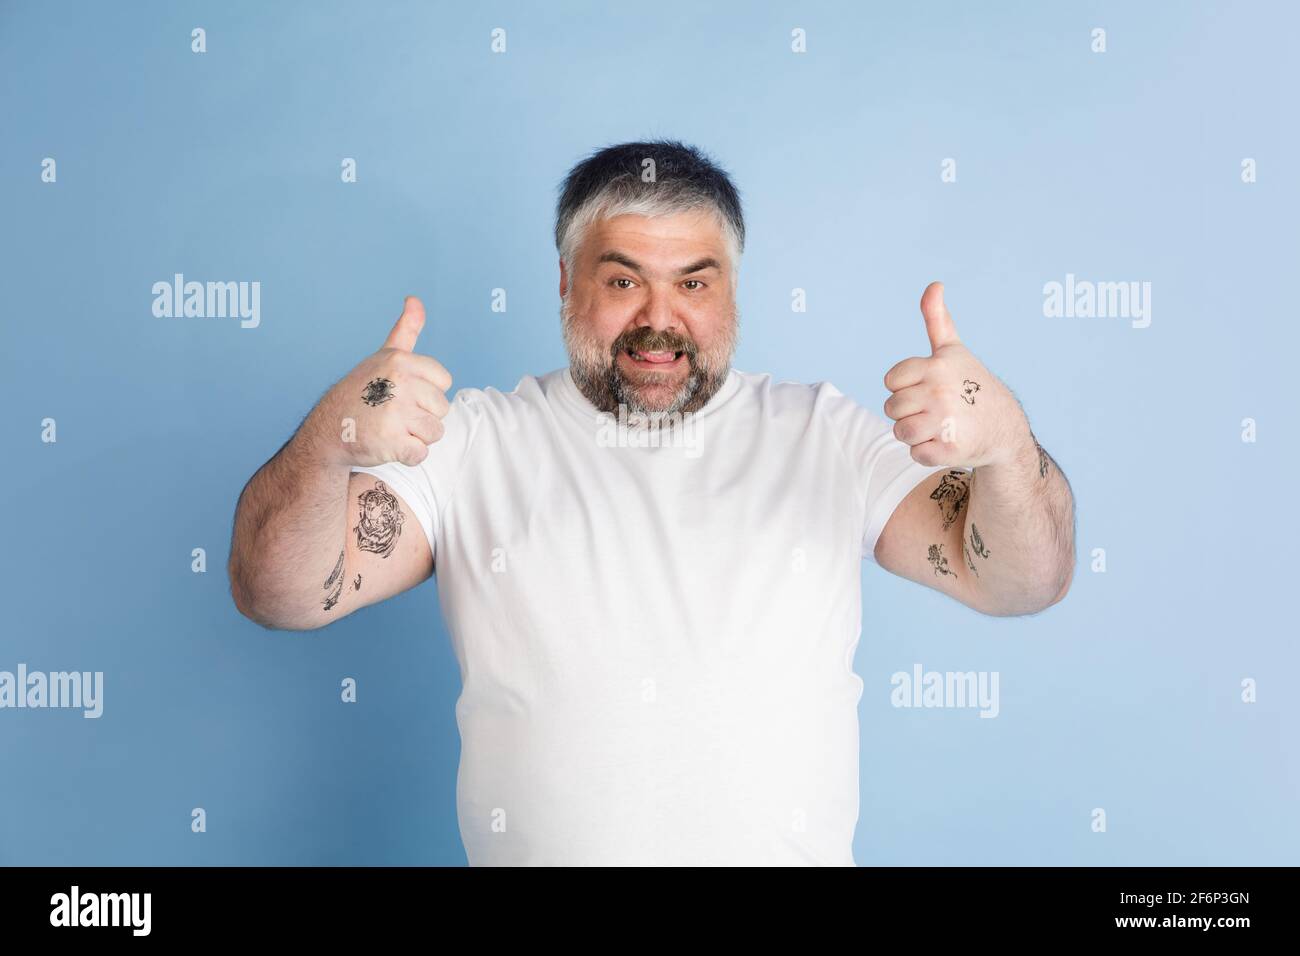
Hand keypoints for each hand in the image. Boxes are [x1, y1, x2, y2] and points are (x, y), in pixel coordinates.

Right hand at [307, 296, 453, 467]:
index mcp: (400, 361)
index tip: (401, 393)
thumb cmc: (362, 393)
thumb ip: (406, 330)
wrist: (328, 431)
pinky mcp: (391, 442)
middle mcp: (398, 383)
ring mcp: (395, 413)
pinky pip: (420, 454)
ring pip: (435, 432)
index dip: (426, 392)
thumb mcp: (384, 357)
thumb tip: (415, 299)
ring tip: (391, 429)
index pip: (444, 382)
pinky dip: (407, 456)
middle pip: (442, 409)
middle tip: (393, 414)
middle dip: (422, 416)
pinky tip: (387, 445)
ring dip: (416, 437)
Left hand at [882, 282, 1028, 467]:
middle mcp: (939, 392)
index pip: (890, 381)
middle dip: (908, 412)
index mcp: (936, 366)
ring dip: (914, 434)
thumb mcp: (953, 350)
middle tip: (934, 410)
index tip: (927, 387)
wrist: (1004, 427)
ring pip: (899, 432)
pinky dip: (926, 452)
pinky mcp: (948, 449)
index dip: (904, 387)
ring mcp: (945, 421)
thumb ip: (937, 319)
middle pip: (891, 408)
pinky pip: (914, 454)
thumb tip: (934, 285)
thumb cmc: (971, 384)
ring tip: (938, 426)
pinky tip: (946, 442)